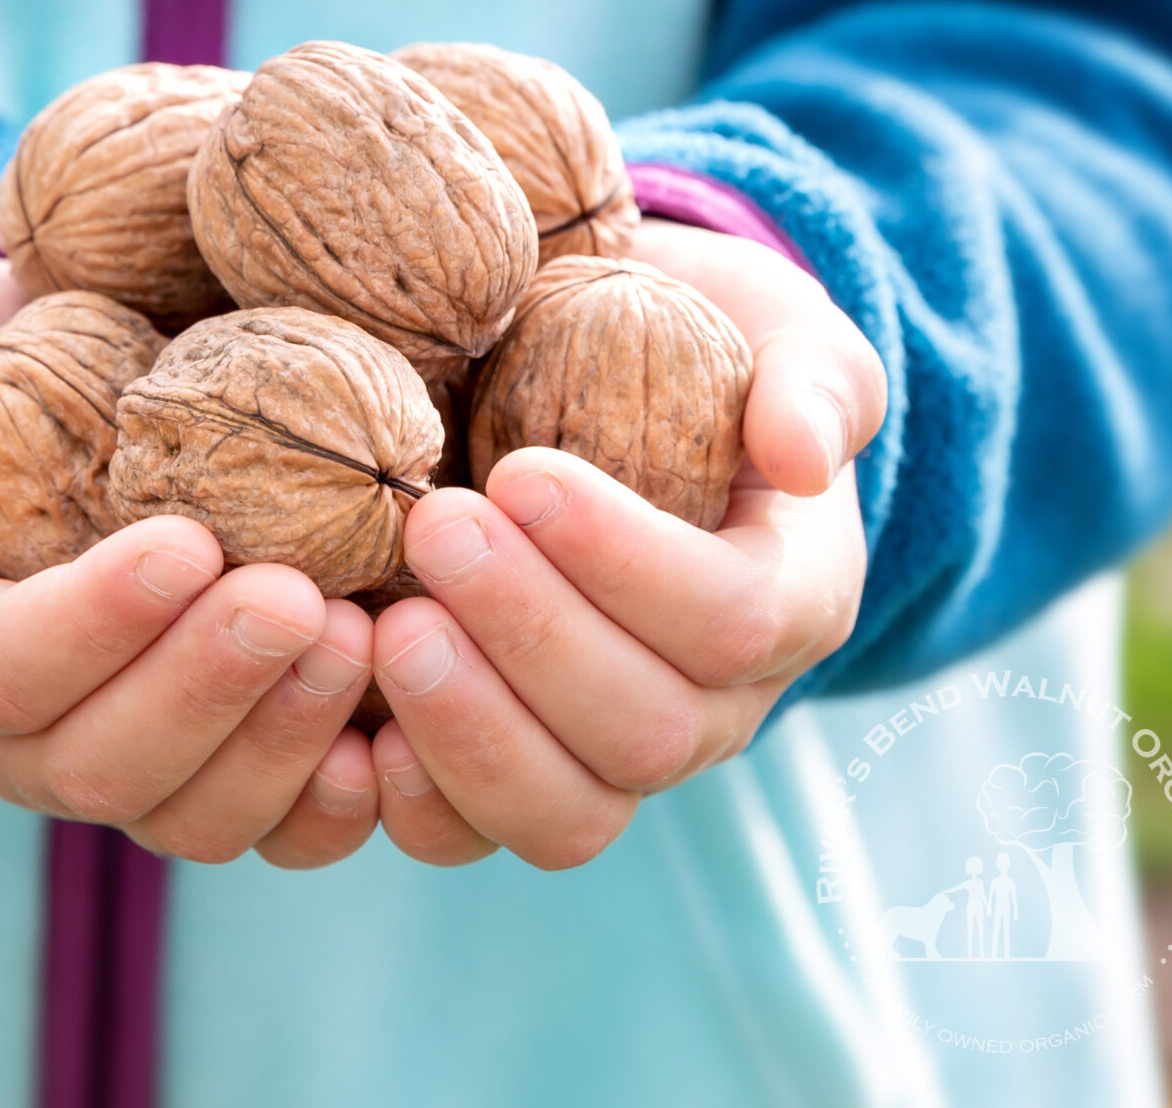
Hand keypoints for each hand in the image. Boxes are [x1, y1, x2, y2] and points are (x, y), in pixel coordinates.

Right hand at [0, 258, 379, 866]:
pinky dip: (335, 805)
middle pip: (95, 766)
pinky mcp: (218, 775)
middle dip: (203, 688)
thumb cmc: (10, 357)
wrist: (103, 396)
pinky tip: (392, 735)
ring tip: (361, 635)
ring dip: (279, 742)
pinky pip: (272, 836)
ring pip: (188, 818)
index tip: (189, 540)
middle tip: (301, 595)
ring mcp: (122, 765)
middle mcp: (15, 734)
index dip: (89, 623)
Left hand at [367, 220, 887, 868]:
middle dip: (530, 634)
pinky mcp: (511, 777)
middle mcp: (713, 708)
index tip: (522, 474)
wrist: (594, 392)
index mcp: (788, 603)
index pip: (733, 622)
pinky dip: (413, 801)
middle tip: (435, 528)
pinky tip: (357, 727)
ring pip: (564, 814)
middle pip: (644, 731)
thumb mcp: (773, 332)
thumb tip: (804, 458)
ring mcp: (608, 760)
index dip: (626, 563)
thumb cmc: (687, 352)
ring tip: (388, 626)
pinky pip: (470, 839)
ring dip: (470, 727)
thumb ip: (814, 380)